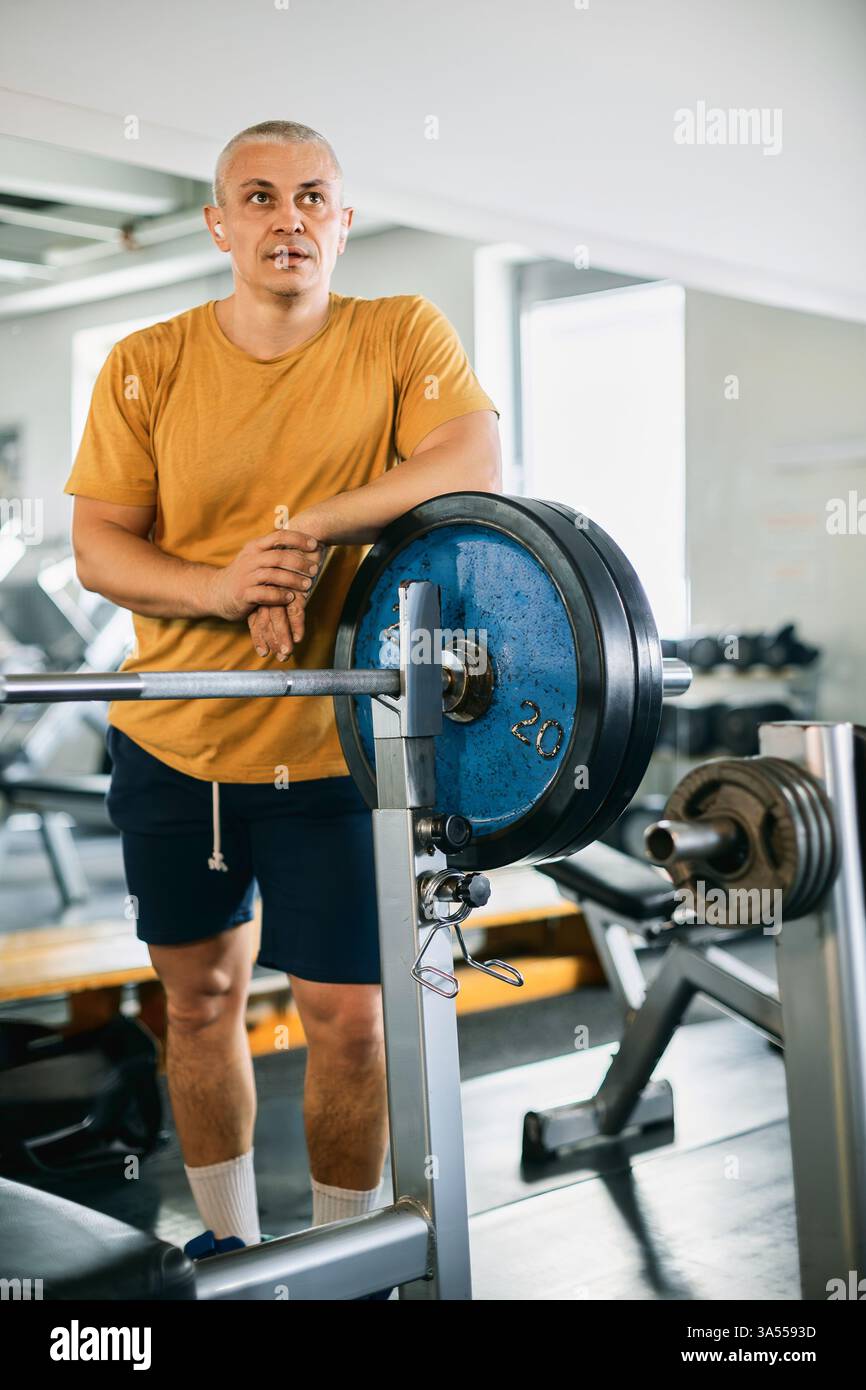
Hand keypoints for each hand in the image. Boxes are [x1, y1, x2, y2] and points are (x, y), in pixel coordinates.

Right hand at [207, 528, 322, 622]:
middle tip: (315, 569)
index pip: (279, 536)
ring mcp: (245, 577)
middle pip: (278, 556)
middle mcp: (250, 559)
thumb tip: (303, 542)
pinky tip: (290, 598)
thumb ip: (274, 551)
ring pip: (272, 575)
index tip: (316, 545)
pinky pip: (264, 594)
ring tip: (307, 585)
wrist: (215, 592)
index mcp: (255, 547)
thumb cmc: (244, 575)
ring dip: (293, 580)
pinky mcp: (243, 594)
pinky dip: (279, 596)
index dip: (299, 539)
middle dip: (299, 562)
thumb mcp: (255, 558)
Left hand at [247, 542, 331, 658]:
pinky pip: (296, 608)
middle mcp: (269, 585)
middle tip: (270, 657)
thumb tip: (283, 598)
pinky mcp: (296, 584)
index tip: (262, 650)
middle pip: (265, 618)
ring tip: (286, 655)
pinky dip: (297, 624)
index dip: (260, 633)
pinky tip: (299, 639)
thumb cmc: (299, 548)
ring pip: (279, 617)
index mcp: (264, 583)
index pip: (259, 613)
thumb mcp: (287, 567)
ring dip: (283, 637)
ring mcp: (281, 586)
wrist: (308, 528)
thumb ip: (282, 582)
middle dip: (269, 639)